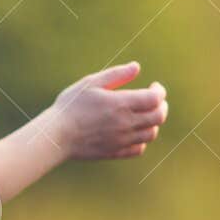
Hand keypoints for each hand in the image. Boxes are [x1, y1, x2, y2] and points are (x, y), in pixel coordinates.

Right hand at [48, 61, 168, 160]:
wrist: (57, 135)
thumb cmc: (71, 105)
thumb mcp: (91, 83)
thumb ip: (116, 75)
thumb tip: (136, 67)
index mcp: (121, 104)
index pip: (155, 99)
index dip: (160, 91)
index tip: (154, 86)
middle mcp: (125, 124)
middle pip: (159, 117)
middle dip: (162, 106)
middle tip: (155, 100)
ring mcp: (122, 140)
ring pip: (151, 134)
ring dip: (153, 123)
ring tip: (144, 114)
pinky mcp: (116, 152)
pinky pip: (139, 149)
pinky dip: (142, 139)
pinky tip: (133, 131)